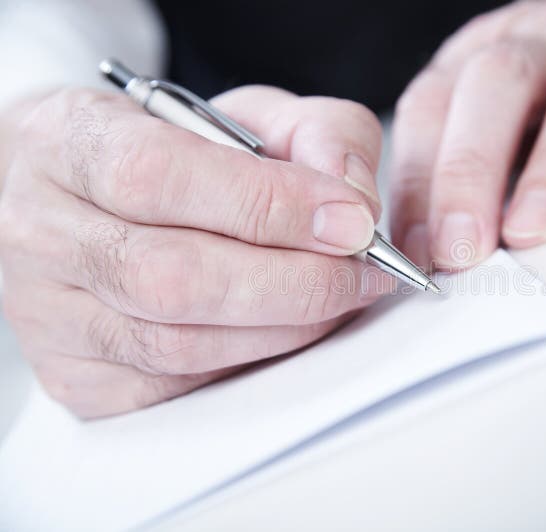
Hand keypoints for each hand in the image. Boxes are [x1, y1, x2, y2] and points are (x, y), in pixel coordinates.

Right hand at [0, 86, 390, 417]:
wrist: (71, 196)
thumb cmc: (167, 152)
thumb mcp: (241, 112)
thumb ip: (312, 132)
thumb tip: (354, 202)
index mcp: (70, 142)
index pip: (160, 176)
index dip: (268, 206)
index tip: (351, 222)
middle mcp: (40, 232)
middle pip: (171, 278)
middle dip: (294, 283)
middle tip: (363, 275)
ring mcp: (49, 315)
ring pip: (176, 346)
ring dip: (282, 329)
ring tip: (337, 302)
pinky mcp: (74, 377)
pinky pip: (173, 388)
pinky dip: (247, 363)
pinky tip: (283, 332)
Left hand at [391, 0, 545, 267]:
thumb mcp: (496, 107)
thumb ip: (462, 166)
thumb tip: (430, 251)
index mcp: (482, 57)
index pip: (430, 108)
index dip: (416, 181)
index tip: (417, 252)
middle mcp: (542, 44)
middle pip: (497, 86)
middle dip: (470, 172)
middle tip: (463, 247)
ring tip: (534, 230)